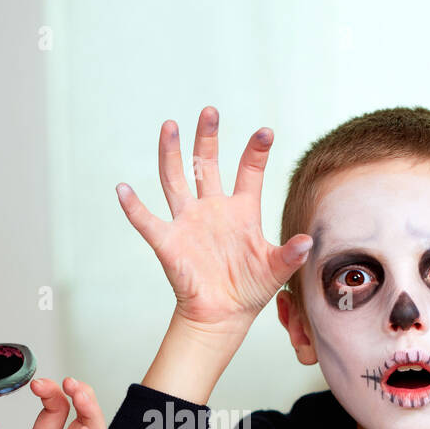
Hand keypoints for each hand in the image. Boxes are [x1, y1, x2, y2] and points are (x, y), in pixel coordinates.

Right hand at [118, 106, 312, 337]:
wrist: (222, 316)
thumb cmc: (249, 290)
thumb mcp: (275, 271)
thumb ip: (289, 254)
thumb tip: (307, 243)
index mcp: (242, 211)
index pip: (249, 172)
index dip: (256, 151)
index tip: (266, 132)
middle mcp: (213, 209)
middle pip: (205, 164)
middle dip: (207, 138)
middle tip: (210, 112)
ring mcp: (188, 222)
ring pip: (175, 180)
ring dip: (171, 154)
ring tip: (170, 126)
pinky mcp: (168, 241)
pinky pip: (147, 222)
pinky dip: (133, 207)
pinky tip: (122, 189)